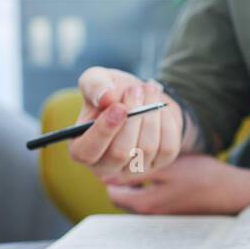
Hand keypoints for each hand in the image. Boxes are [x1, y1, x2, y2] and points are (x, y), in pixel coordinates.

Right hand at [67, 67, 183, 182]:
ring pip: (146, 149)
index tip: (119, 108)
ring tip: (149, 91)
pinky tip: (160, 108)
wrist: (144, 97)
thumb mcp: (98, 79)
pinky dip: (166, 122)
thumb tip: (106, 98)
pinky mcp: (159, 164)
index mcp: (82, 149)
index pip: (86, 152)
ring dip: (150, 114)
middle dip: (132, 118)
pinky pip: (168, 147)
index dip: (103, 132)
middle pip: (119, 153)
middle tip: (136, 89)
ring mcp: (133, 169)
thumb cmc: (113, 92)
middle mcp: (105, 166)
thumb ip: (95, 85)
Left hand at [104, 154, 249, 214]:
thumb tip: (108, 175)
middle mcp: (149, 215)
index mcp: (144, 205)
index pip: (112, 191)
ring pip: (137, 196)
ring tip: (150, 160)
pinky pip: (152, 199)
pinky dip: (151, 186)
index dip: (113, 171)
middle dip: (124, 176)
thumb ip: (137, 172)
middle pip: (123, 195)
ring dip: (138, 181)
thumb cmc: (204, 177)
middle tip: (133, 154)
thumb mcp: (168, 168)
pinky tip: (165, 172)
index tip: (121, 153)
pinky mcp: (172, 212)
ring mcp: (161, 216)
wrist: (233, 192)